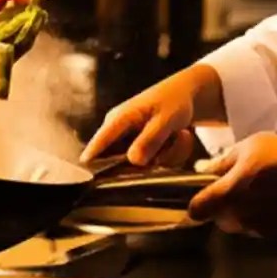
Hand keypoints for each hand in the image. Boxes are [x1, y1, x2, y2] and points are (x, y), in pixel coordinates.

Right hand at [80, 64, 223, 166]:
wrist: (185, 94)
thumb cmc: (173, 100)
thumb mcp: (166, 118)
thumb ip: (150, 139)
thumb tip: (133, 160)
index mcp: (117, 119)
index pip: (97, 146)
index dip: (91, 167)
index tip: (92, 183)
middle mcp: (117, 132)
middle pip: (122, 164)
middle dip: (149, 162)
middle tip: (169, 145)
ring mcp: (128, 142)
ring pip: (141, 166)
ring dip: (165, 157)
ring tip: (178, 135)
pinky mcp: (139, 149)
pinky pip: (153, 164)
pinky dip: (170, 156)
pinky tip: (178, 138)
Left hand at [187, 132, 276, 237]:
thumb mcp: (250, 146)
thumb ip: (223, 162)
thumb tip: (204, 171)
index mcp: (230, 193)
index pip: (197, 210)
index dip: (196, 204)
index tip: (201, 196)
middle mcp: (242, 216)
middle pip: (219, 219)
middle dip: (223, 206)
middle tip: (238, 186)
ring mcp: (261, 228)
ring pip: (240, 225)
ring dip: (243, 212)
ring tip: (262, 190)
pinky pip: (261, 228)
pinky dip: (263, 217)